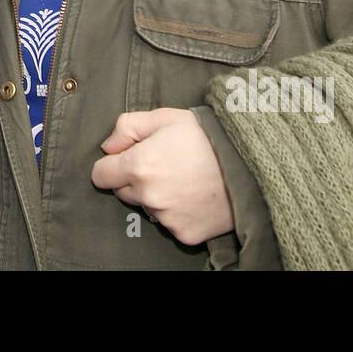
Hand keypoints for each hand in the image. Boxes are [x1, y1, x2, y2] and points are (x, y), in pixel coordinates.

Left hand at [92, 108, 234, 245]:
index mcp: (139, 165)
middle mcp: (149, 196)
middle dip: (135, 179)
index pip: (101, 175)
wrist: (251, 165)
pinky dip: (178, 212)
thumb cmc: (207, 137)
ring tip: (184, 178)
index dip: (111, 165)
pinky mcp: (185, 234)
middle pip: (123, 192)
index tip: (126, 159)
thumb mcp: (166, 117)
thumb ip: (128, 126)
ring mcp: (167, 218)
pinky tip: (195, 196)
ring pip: (147, 208)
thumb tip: (108, 146)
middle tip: (164, 164)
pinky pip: (170, 224)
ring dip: (157, 196)